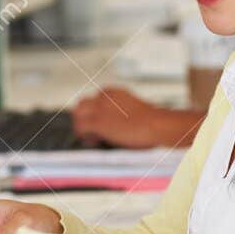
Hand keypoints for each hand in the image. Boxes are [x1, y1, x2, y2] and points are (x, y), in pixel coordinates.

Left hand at [72, 88, 187, 148]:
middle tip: (91, 131)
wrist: (156, 124)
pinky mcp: (98, 122)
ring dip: (81, 126)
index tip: (101, 124)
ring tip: (92, 137)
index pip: (94, 99)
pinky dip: (84, 135)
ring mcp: (99, 109)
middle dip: (84, 117)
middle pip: (82, 104)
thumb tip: (121, 124)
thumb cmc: (153, 121)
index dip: (95, 113)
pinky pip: (80, 127)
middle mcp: (104, 97)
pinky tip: (94, 141)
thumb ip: (124, 112)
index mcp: (114, 92)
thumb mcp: (136, 109)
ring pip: (77, 114)